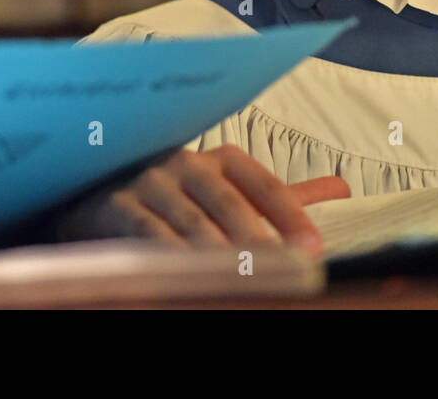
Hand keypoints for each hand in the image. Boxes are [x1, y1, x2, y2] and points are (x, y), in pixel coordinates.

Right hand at [52, 144, 350, 254]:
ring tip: (244, 279)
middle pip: (229, 206)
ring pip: (191, 225)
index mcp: (221, 157)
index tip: (314, 247)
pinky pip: (149, 237)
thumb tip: (341, 189)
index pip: (264, 185)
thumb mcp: (227, 190)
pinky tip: (189, 276)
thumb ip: (278, 197)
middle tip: (282, 270)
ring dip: (218, 255)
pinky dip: (172, 258)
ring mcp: (149, 182)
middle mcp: (186, 162)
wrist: (95, 194)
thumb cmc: (176, 196)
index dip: (291, 215)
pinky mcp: (115, 207)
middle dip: (258, 241)